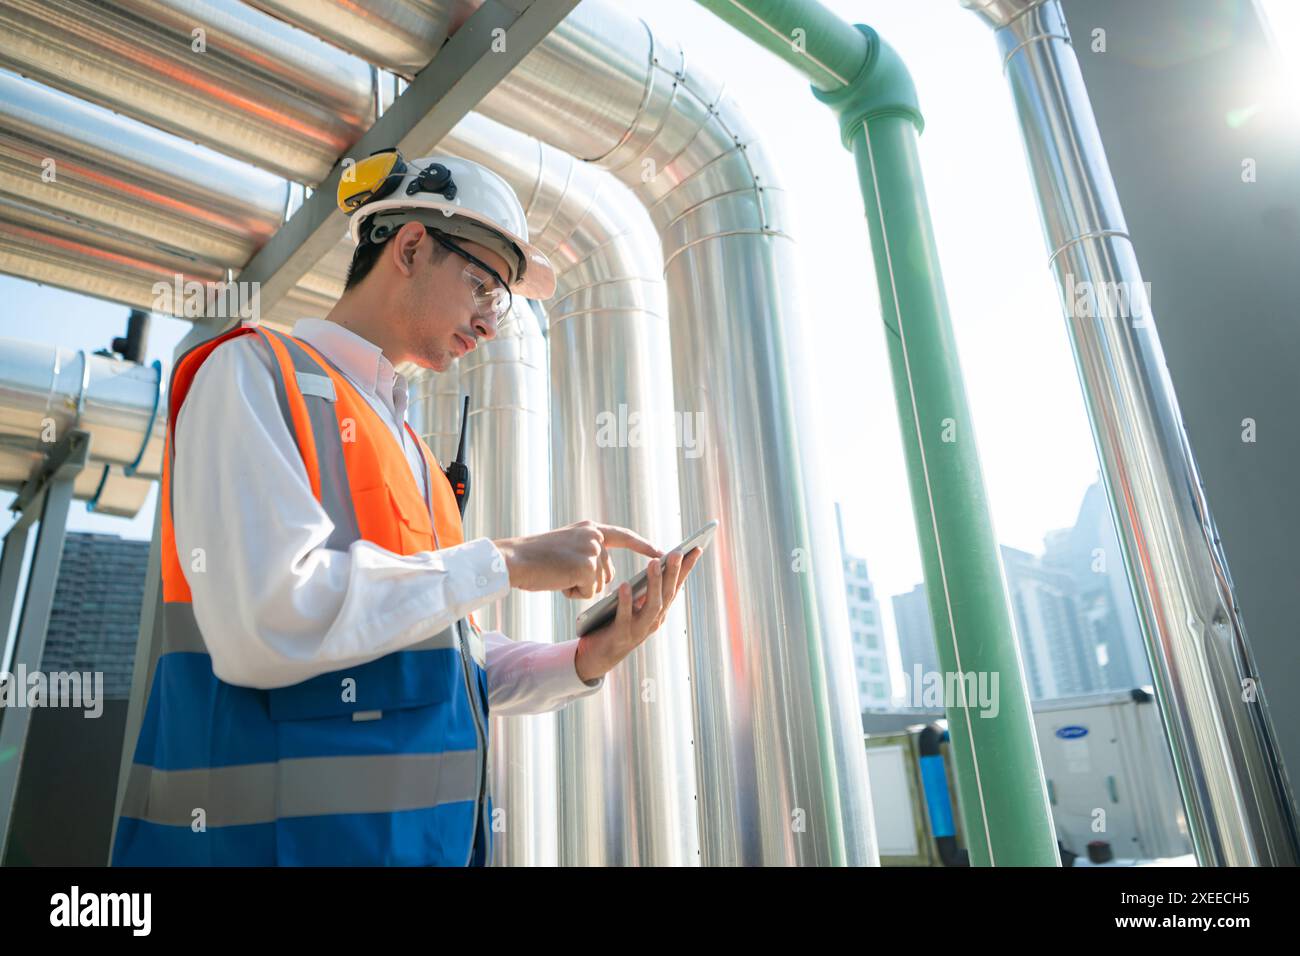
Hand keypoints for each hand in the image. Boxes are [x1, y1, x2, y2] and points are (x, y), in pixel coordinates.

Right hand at [493, 520, 661, 597]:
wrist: (514, 560)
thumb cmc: (535, 559)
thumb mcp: (566, 548)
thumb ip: (588, 553)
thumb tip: (604, 575)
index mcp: (590, 529)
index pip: (623, 535)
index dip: (642, 545)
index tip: (662, 552)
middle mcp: (594, 536)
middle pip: (607, 572)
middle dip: (587, 582)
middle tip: (561, 574)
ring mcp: (592, 550)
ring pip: (598, 585)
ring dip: (579, 588)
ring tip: (558, 576)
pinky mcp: (587, 567)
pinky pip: (590, 593)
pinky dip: (574, 594)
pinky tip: (559, 583)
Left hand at [574, 546, 703, 681]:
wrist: (599, 655)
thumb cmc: (617, 623)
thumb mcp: (636, 604)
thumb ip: (646, 589)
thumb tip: (656, 562)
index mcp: (660, 610)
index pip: (676, 585)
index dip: (687, 568)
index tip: (696, 548)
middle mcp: (654, 620)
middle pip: (668, 594)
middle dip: (673, 572)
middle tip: (677, 552)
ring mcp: (639, 629)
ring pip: (652, 605)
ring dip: (655, 583)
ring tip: (653, 562)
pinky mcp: (621, 635)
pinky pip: (625, 616)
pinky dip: (626, 601)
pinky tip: (624, 585)